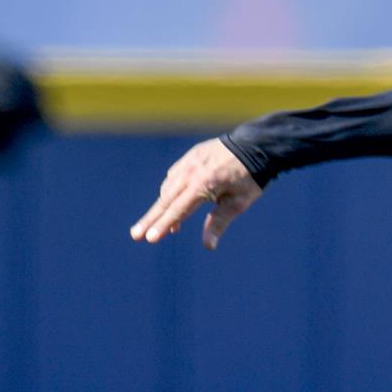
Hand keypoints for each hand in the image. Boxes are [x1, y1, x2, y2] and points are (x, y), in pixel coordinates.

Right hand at [130, 138, 261, 249]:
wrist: (257, 145)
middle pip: (165, 200)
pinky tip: (171, 200)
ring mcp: (189, 162)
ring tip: (158, 224)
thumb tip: (208, 246)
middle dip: (150, 219)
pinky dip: (170, 189)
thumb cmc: (250, 178)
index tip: (149, 239)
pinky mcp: (191, 156)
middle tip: (135, 235)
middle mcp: (190, 173)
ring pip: (168, 187)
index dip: (163, 225)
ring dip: (162, 206)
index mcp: (202, 185)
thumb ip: (218, 222)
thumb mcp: (238, 203)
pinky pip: (174, 175)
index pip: (177, 210)